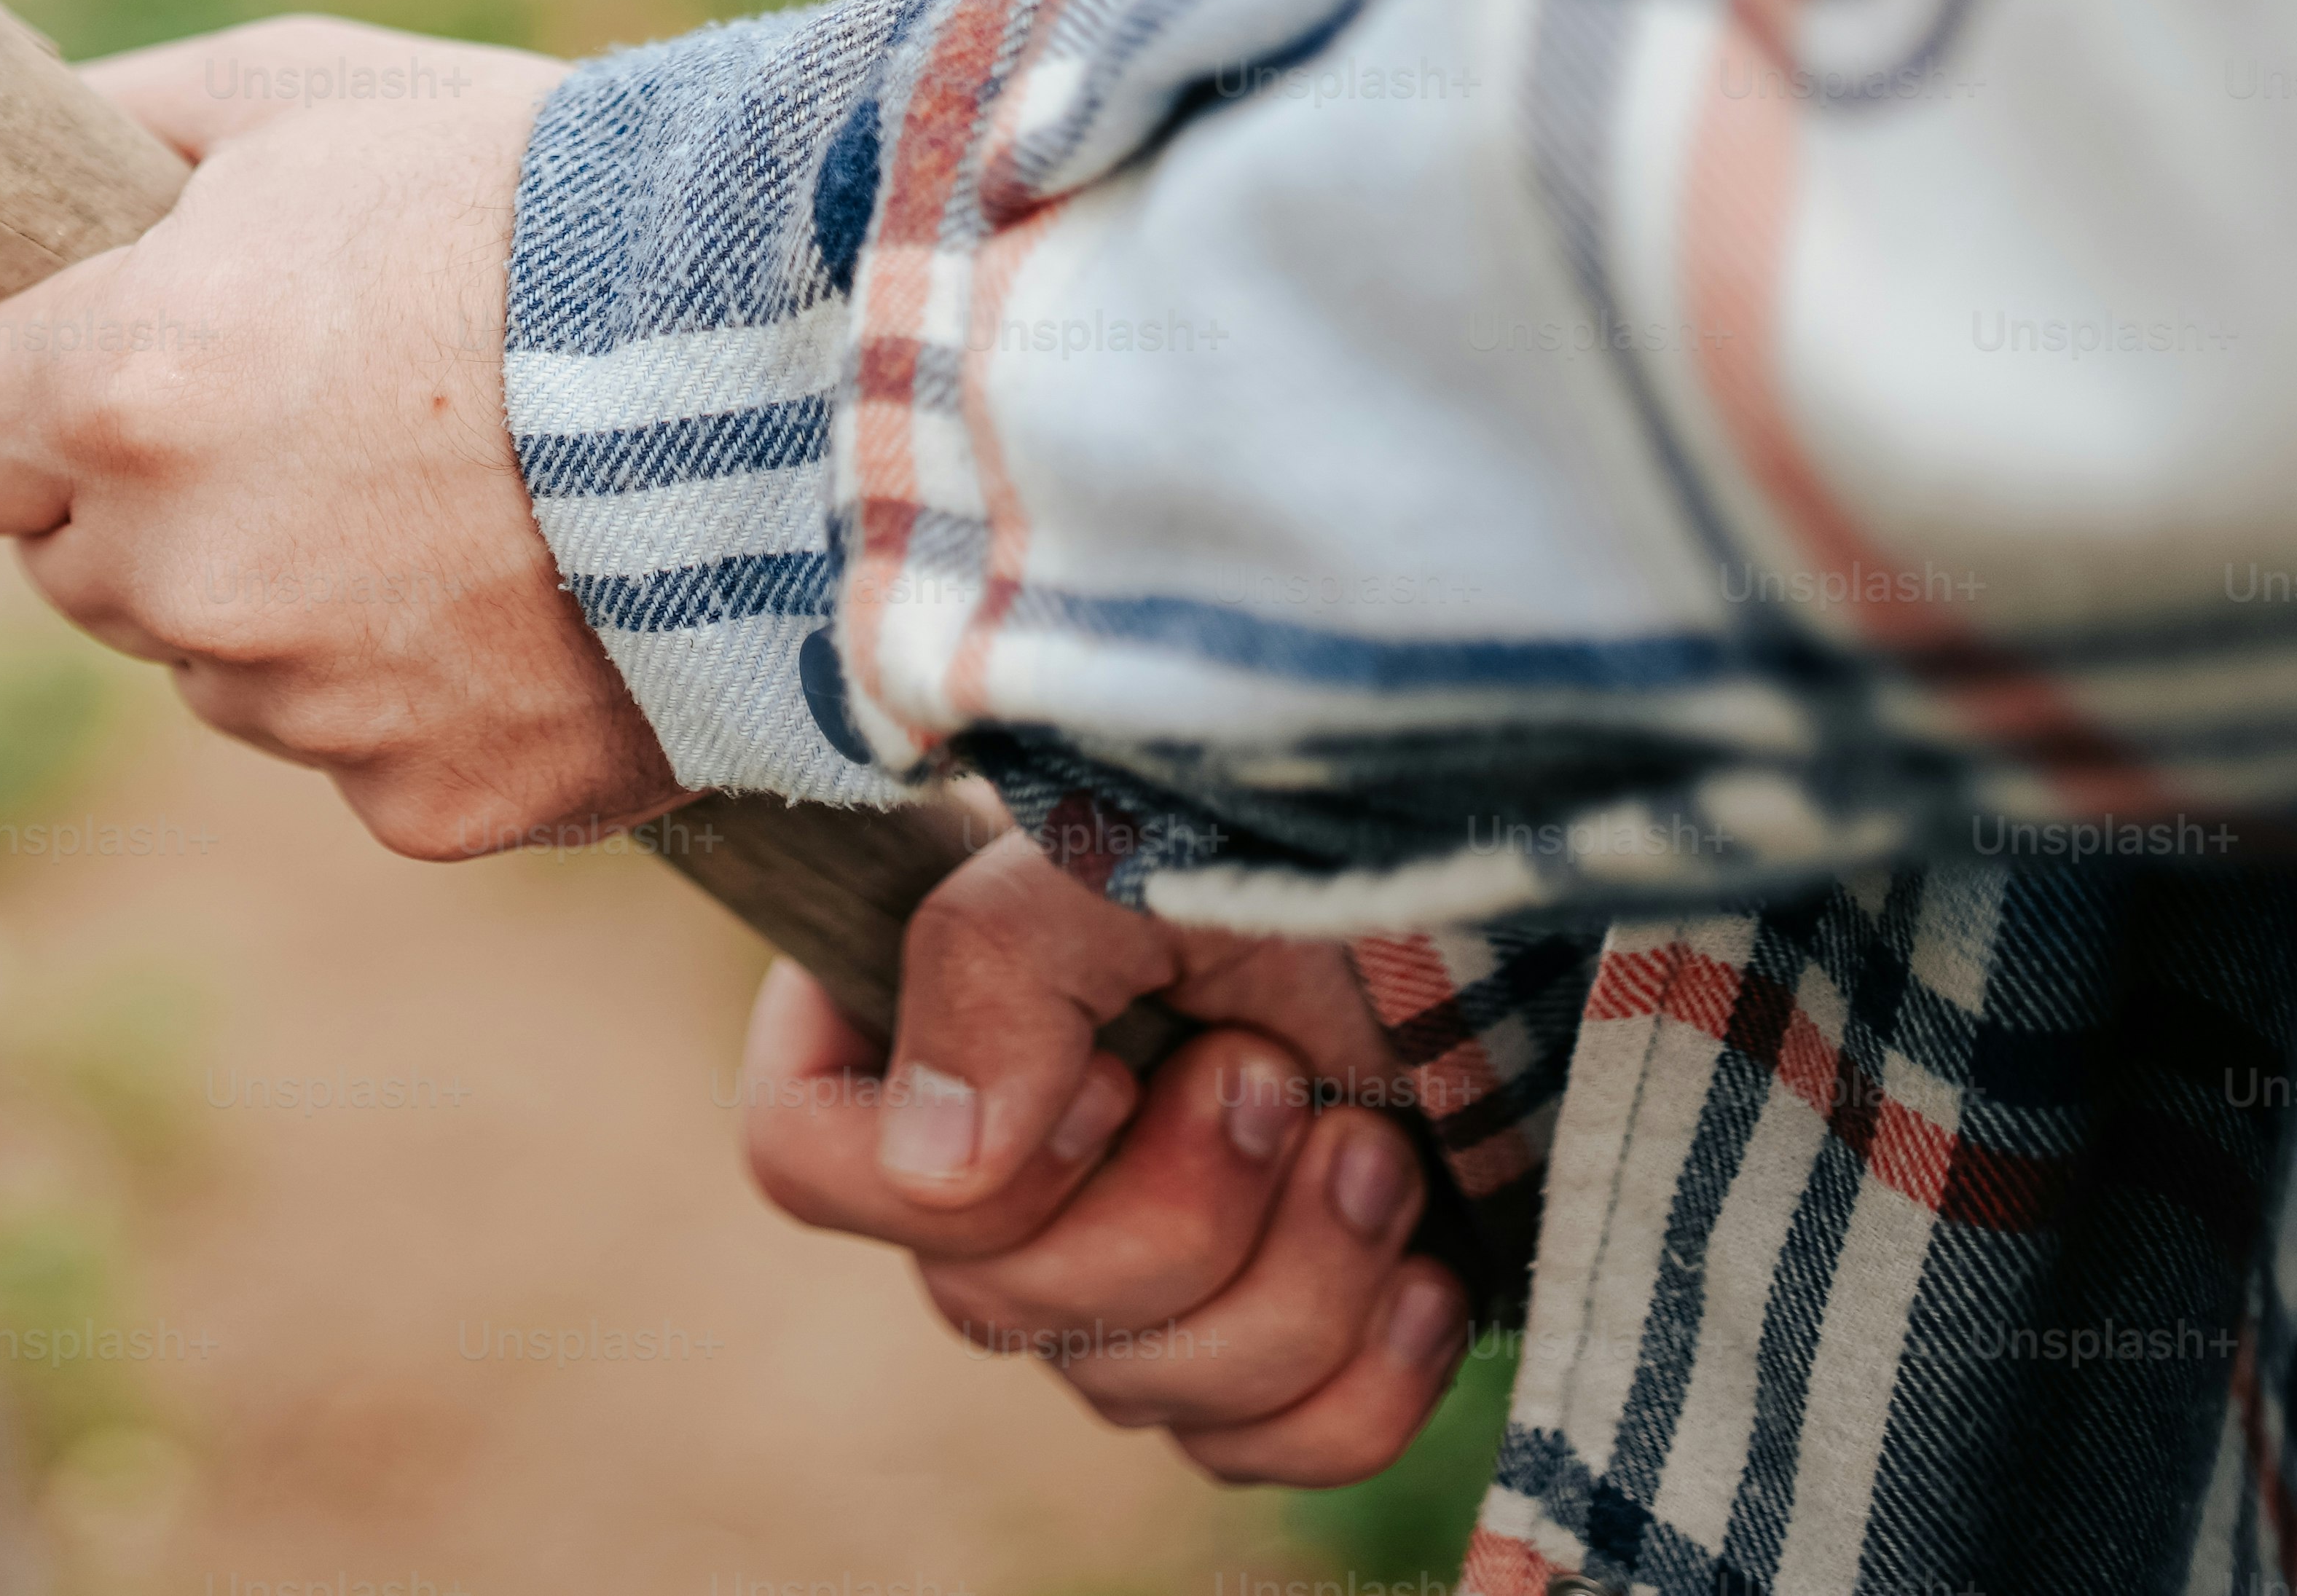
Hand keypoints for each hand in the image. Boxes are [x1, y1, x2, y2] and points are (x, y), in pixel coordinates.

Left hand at [0, 14, 679, 859]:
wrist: (806, 356)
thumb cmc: (543, 194)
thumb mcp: (304, 91)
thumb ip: (122, 131)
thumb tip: (15, 151)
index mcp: (119, 386)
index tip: (58, 362)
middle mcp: (185, 567)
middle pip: (76, 558)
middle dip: (154, 491)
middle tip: (324, 398)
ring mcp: (306, 703)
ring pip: (223, 660)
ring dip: (290, 592)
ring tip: (464, 481)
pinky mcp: (428, 805)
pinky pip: (364, 750)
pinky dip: (426, 687)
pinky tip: (537, 580)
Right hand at [733, 825, 1475, 1483]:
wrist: (1486, 901)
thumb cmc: (1282, 840)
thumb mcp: (1118, 853)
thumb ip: (994, 969)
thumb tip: (944, 1173)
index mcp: (915, 1032)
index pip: (809, 1162)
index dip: (955, 1162)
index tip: (1109, 1068)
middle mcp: (994, 1179)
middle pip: (991, 1304)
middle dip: (1172, 1207)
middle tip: (1270, 1071)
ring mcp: (1123, 1285)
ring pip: (1135, 1393)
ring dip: (1287, 1274)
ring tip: (1365, 1144)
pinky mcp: (1261, 1357)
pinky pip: (1261, 1455)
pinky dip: (1360, 1378)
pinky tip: (1419, 1270)